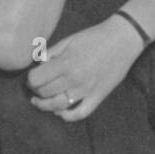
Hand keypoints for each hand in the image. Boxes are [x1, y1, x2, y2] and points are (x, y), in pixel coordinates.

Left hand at [27, 15, 143, 121]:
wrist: (123, 39)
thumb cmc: (95, 37)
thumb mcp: (69, 40)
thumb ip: (50, 52)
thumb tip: (37, 64)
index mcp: (65, 63)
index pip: (36, 79)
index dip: (31, 78)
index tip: (33, 76)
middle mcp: (74, 79)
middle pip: (44, 92)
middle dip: (36, 89)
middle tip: (37, 85)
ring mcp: (87, 90)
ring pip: (57, 106)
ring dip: (45, 105)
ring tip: (39, 101)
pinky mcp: (98, 96)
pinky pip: (80, 113)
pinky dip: (67, 116)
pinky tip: (59, 112)